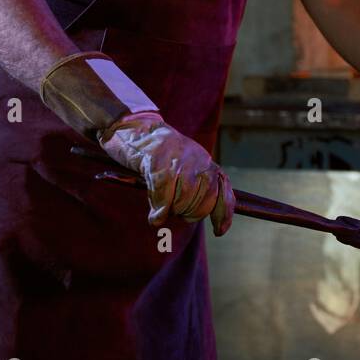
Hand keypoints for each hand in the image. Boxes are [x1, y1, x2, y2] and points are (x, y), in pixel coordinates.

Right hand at [99, 112, 234, 235]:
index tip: (220, 231)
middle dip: (189, 214)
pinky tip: (154, 217)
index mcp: (206, 162)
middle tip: (174, 211)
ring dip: (172, 212)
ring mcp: (179, 163)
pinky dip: (159, 213)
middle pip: (203, 202)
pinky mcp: (159, 165)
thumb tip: (202, 213)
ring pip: (183, 202)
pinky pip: (164, 199)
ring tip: (160, 207)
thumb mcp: (185, 163)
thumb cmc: (157, 151)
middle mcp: (198, 161)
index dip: (224, 214)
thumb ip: (196, 184)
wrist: (135, 128)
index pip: (224, 191)